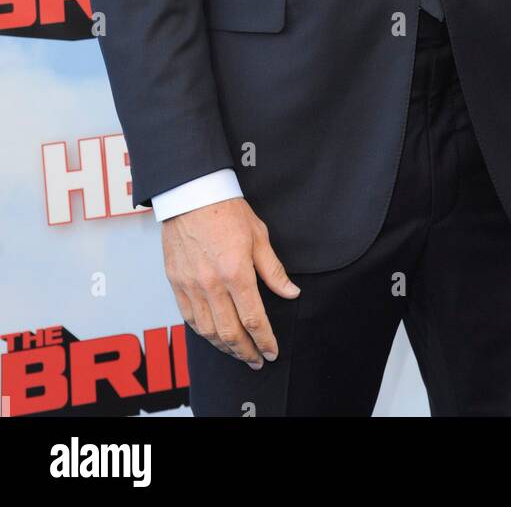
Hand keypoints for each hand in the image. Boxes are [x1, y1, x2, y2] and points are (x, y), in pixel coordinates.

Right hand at [161, 197, 299, 367]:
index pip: (253, 319)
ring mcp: (191, 285)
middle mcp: (211, 284)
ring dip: (224, 347)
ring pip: (207, 331)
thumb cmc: (226, 210)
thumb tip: (291, 292)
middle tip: (257, 360)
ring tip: (238, 352)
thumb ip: (273, 270)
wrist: (191, 194)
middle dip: (246, 351)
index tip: (272, 351)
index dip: (265, 340)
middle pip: (229, 332)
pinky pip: (189, 318)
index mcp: (236, 272)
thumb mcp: (259, 235)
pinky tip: (214, 335)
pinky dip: (203, 332)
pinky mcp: (176, 283)